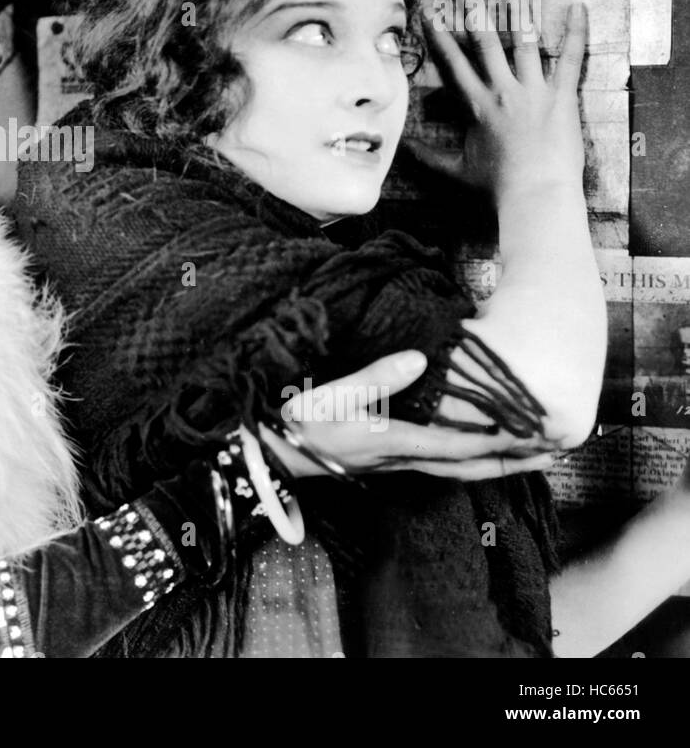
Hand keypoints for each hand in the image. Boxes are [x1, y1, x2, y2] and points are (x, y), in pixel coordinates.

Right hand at [246, 350, 558, 481]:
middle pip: (471, 465)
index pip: (462, 444)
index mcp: (395, 440)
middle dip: (513, 458)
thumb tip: (423, 361)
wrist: (274, 453)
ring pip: (461, 469)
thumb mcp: (328, 396)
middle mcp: (404, 458)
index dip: (502, 439)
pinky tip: (481, 452)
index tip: (538, 429)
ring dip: (499, 463)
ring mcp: (398, 463)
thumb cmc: (297, 422)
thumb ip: (374, 379)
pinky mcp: (390, 459)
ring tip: (533, 453)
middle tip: (555, 448)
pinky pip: (444, 465)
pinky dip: (472, 460)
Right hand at [404, 0, 586, 203]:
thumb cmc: (497, 186)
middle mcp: (502, 90)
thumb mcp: (456, 170)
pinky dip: (575, 32)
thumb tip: (401, 148)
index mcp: (476, 105)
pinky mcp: (563, 96)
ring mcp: (534, 90)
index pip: (453, 63)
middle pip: (484, 41)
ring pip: (522, 40)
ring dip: (515, 9)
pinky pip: (570, 58)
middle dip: (474, 9)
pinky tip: (577, 8)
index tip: (431, 15)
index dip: (440, 37)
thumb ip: (428, 157)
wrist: (535, 194)